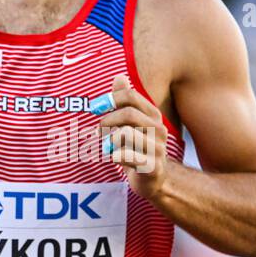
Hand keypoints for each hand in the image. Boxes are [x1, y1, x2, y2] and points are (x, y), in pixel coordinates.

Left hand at [93, 75, 169, 198]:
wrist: (154, 180)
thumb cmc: (138, 148)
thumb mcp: (131, 123)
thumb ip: (126, 101)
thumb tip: (120, 76)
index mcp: (153, 115)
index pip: (131, 96)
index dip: (110, 99)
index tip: (96, 108)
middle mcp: (159, 130)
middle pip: (128, 113)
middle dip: (107, 121)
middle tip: (99, 132)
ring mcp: (157, 149)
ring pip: (126, 133)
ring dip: (110, 141)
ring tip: (108, 148)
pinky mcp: (152, 168)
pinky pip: (127, 155)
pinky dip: (115, 155)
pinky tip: (114, 158)